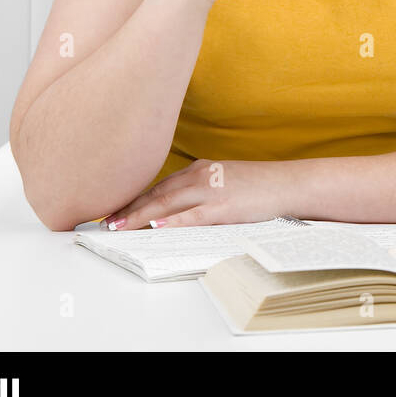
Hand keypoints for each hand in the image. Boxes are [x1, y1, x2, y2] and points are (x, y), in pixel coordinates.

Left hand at [102, 159, 301, 229]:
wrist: (290, 184)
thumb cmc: (262, 186)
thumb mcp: (227, 179)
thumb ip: (203, 188)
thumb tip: (179, 207)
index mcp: (202, 169)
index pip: (160, 185)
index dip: (135, 198)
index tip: (116, 208)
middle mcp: (202, 176)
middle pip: (157, 193)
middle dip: (129, 208)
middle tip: (105, 220)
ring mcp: (212, 191)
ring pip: (167, 204)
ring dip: (139, 216)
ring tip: (117, 227)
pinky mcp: (223, 207)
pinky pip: (191, 217)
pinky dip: (170, 222)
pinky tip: (154, 228)